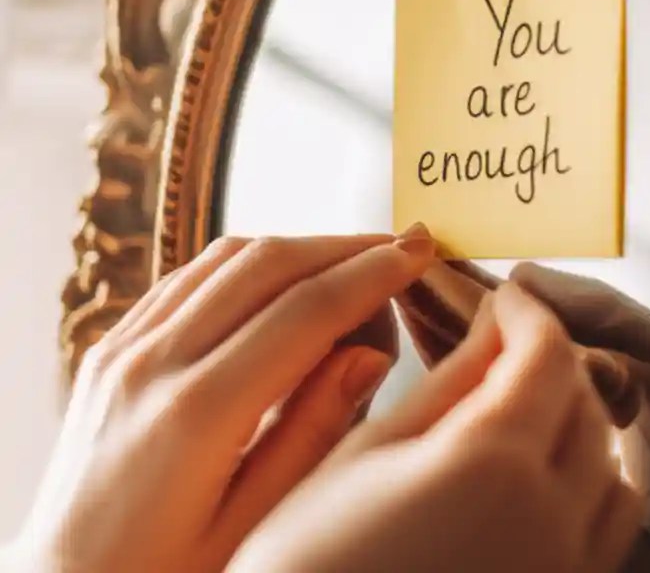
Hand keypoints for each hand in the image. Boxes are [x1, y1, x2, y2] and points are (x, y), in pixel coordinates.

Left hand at [9, 230, 433, 571]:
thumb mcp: (249, 529)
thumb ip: (311, 437)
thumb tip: (369, 356)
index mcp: (195, 415)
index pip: (305, 312)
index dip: (370, 275)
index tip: (416, 257)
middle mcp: (150, 366)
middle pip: (265, 265)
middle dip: (343, 246)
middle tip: (400, 245)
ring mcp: (121, 352)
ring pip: (222, 259)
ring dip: (297, 246)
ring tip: (353, 256)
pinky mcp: (108, 352)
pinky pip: (184, 279)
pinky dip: (243, 262)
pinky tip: (281, 276)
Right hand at [230, 282, 644, 572]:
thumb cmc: (308, 565)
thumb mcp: (366, 455)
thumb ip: (447, 383)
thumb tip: (492, 324)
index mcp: (493, 459)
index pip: (546, 353)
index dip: (528, 314)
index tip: (506, 300)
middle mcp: (551, 512)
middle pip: (585, 402)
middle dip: (550, 363)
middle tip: (503, 350)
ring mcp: (567, 564)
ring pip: (610, 464)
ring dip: (577, 424)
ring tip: (519, 415)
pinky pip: (611, 525)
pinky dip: (594, 486)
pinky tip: (541, 482)